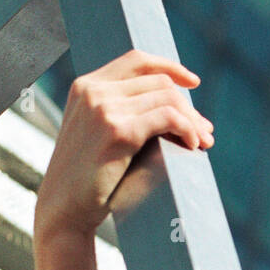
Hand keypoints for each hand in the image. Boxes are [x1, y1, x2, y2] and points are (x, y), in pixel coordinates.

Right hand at [32, 51, 213, 269]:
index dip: (170, 67)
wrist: (64, 209)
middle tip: (205, 133)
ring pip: (169, 99)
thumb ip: (125, 109)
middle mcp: (92, 91)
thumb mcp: (99, 131)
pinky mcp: (116, 130)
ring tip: (203, 143)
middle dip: (189, 108)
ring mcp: (103, 108)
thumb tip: (183, 101)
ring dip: (193, 122)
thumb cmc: (90, 176)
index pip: (137, 60)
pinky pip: (168, 118)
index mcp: (86, 86)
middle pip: (160, 83)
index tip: (194, 83)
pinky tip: (192, 146)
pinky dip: (187, 130)